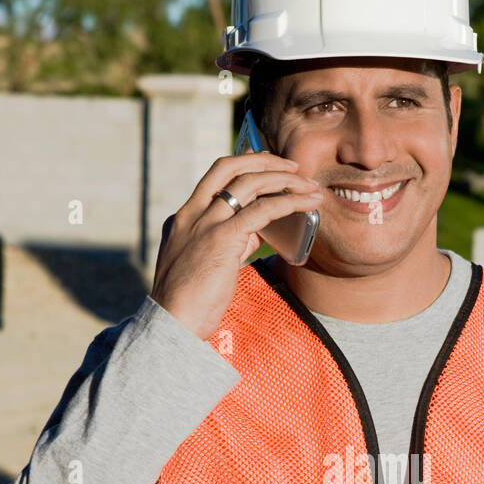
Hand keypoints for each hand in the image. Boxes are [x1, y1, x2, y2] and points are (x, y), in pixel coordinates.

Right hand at [151, 153, 323, 340]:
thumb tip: (257, 233)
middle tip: (293, 167)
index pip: (215, 177)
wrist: (173, 322)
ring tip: (309, 185)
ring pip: (249, 183)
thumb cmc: (189, 303)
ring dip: (284, 179)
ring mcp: (205, 223)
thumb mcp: (204, 264)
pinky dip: (289, 203)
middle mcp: (192, 213)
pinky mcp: (222, 238)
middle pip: (229, 166)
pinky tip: (307, 204)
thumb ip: (228, 243)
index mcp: (184, 218)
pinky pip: (262, 210)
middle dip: (265, 160)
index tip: (270, 170)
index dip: (245, 168)